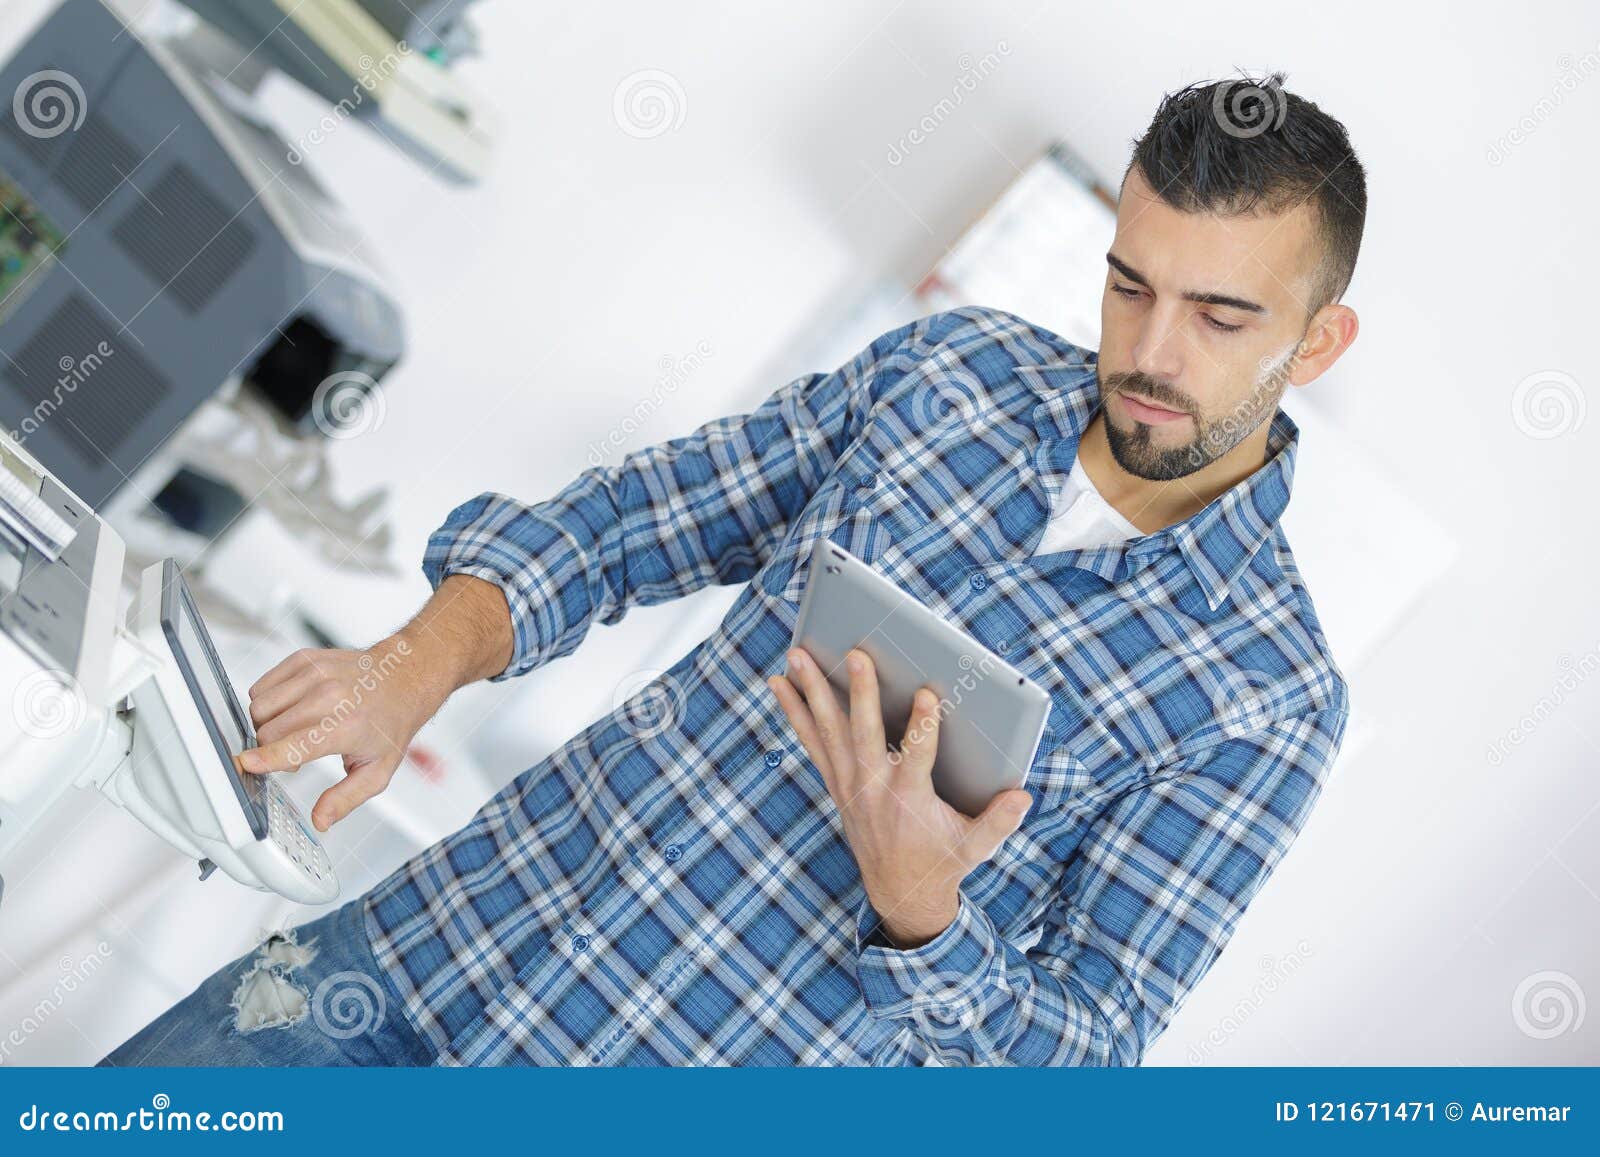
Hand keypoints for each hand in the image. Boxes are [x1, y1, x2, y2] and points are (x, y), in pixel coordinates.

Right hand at [239, 637, 447, 830]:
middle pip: (267, 730)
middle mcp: (329, 696)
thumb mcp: (378, 770)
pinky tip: (292, 710)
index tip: (246, 764)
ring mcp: (316, 673)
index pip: (292, 745)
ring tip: (294, 730)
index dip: (264, 759)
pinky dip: (268, 702)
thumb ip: (346, 798)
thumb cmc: (391, 722)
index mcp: (347, 726)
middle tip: (297, 753)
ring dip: (266, 725)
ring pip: (259, 706)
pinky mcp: (304, 659)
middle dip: (271, 749)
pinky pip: (262, 686)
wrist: (404, 677)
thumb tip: (320, 820)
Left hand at [767, 646, 1031, 948]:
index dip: (923, 727)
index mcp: (909, 799)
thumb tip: (1023, 796)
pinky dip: (795, 712)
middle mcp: (873, 788)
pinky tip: (779, 684)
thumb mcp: (976, 847)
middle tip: (855, 654)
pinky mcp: (836, 782)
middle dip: (860, 693)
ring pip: (828, 732)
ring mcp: (849, 784)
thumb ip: (999, 821)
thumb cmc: (943, 861)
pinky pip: (812, 742)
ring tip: (797, 657)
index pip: (918, 757)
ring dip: (812, 693)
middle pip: (864, 734)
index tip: (927, 694)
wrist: (901, 894)